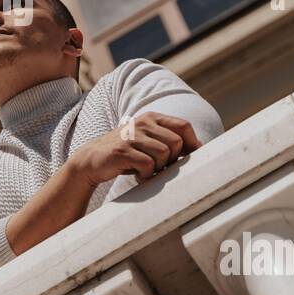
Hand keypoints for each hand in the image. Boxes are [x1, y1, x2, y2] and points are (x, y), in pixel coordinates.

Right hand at [67, 112, 200, 186]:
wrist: (92, 160)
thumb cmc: (127, 153)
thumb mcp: (148, 140)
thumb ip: (170, 139)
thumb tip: (200, 146)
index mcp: (152, 117)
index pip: (183, 126)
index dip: (192, 143)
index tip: (189, 158)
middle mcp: (142, 122)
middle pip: (176, 143)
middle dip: (172, 161)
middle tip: (159, 168)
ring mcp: (131, 135)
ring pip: (164, 155)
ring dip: (158, 169)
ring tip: (147, 172)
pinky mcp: (122, 150)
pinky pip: (148, 165)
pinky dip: (146, 175)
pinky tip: (138, 176)